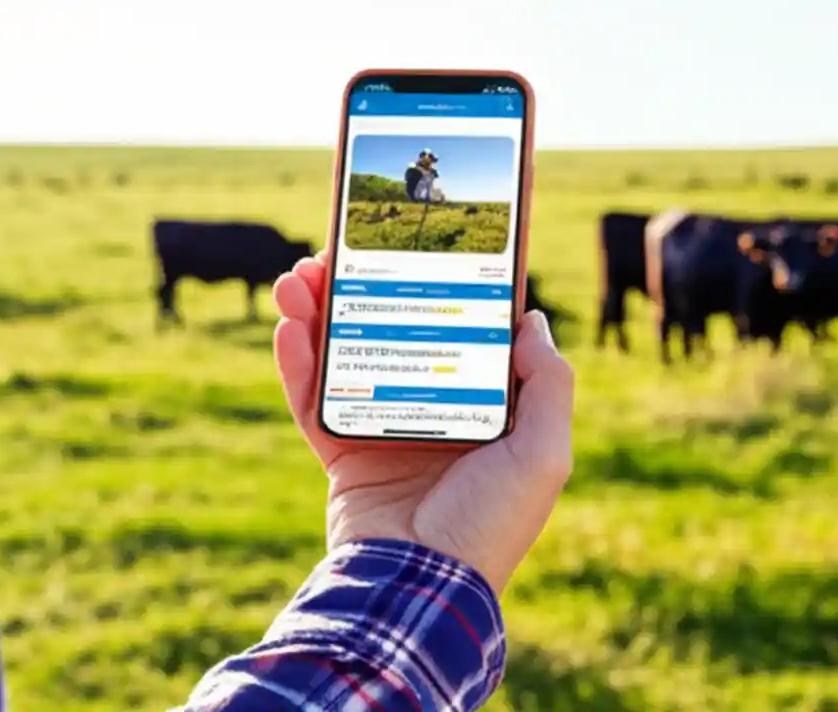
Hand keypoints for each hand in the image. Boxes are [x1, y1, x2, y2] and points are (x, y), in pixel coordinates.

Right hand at [272, 253, 573, 591]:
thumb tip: (532, 318)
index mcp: (483, 412)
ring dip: (320, 313)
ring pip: (346, 355)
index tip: (422, 245)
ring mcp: (384, 432)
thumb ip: (548, 385)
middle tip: (341, 251)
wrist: (420, 592)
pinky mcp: (342, 455)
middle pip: (394, 333)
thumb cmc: (490, 525)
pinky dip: (297, 362)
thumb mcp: (543, 454)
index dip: (439, 288)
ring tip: (301, 276)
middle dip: (365, 290)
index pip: (460, 333)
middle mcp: (434, 415)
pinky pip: (313, 399)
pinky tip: (289, 324)